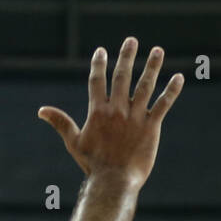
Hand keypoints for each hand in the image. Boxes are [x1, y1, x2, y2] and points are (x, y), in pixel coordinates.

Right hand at [38, 38, 183, 185]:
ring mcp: (135, 117)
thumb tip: (41, 110)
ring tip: (158, 50)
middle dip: (126, 56)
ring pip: (145, 85)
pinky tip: (179, 77)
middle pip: (122, 76)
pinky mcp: (151, 126)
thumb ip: (61, 122)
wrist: (114, 181)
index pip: (97, 81)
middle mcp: (117, 109)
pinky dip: (171, 90)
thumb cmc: (93, 164)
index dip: (98, 64)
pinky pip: (163, 104)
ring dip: (152, 66)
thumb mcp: (74, 141)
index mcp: (97, 111)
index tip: (101, 51)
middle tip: (131, 40)